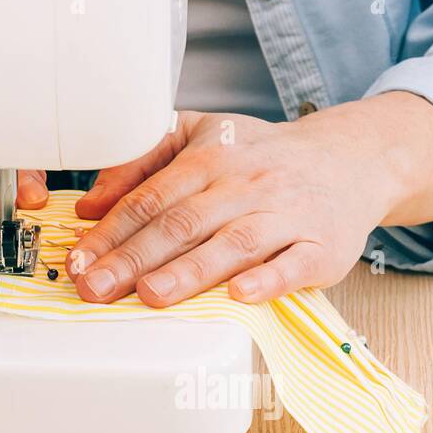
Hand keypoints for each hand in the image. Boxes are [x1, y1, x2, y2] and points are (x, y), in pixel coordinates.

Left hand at [67, 91, 432, 305]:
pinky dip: (267, 280)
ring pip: (233, 244)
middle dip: (134, 257)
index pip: (151, 199)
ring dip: (190, 271)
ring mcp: (286, 216)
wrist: (351, 161)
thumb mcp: (202, 137)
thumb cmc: (265, 158)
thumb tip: (89, 206)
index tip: (80, 260)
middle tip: (97, 287)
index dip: (112, 231)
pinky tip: (239, 296)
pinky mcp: (321, 247)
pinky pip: (292, 265)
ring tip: (151, 295)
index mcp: (210, 159)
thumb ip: (142, 163)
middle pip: (183, 223)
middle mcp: (245, 185)